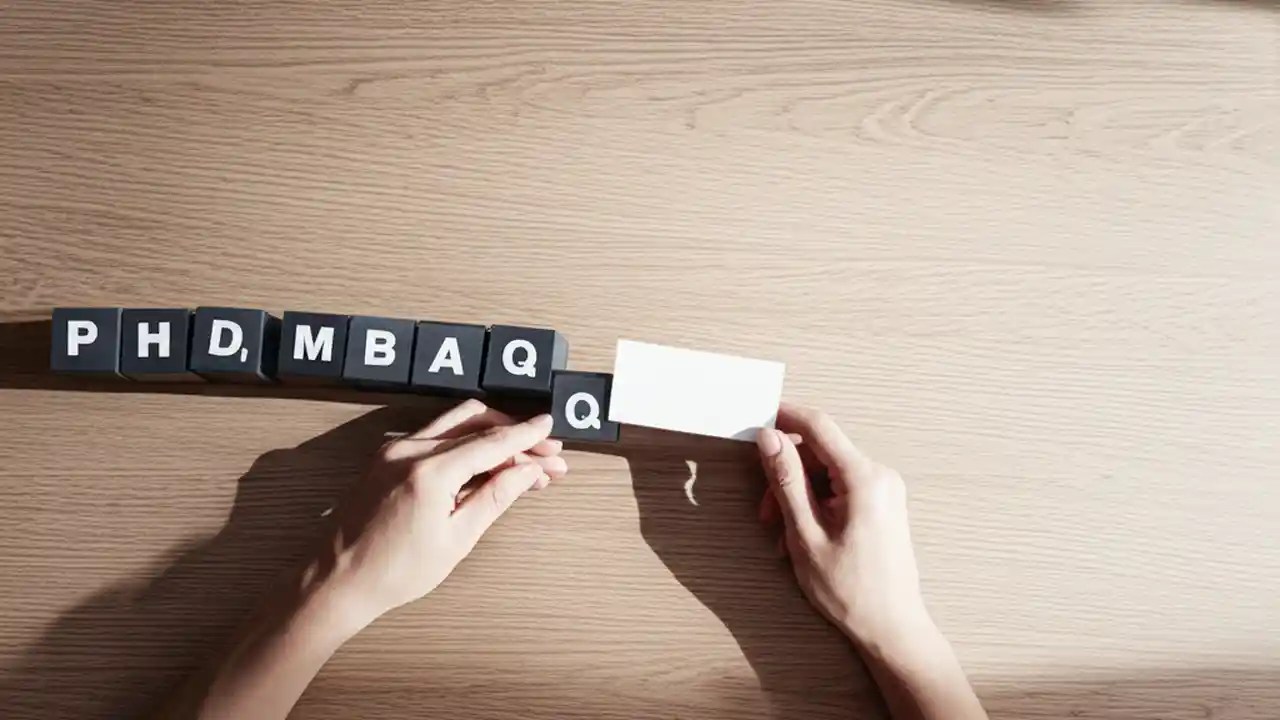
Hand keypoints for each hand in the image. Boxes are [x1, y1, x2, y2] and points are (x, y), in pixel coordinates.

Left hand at [308, 400, 567, 629]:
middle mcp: (410, 450)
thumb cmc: (395, 571)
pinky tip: (485, 461)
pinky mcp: (387, 456)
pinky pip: (436, 435)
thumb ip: (495, 497)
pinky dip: (466, 441)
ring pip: (456, 423)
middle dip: (515, 437)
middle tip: (546, 456)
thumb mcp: (456, 539)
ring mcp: (395, 449)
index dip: (527, 436)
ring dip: (492, 435)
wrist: (339, 580)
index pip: (492, 443)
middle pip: (477, 425)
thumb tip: (527, 471)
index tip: (551, 429)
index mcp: (430, 472)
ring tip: (522, 457)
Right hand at [757, 403, 929, 646]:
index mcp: (864, 479)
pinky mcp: (882, 503)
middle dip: (786, 475)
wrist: (892, 628)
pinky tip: (801, 536)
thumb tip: (769, 438)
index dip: (784, 418)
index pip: (819, 427)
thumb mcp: (805, 534)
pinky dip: (816, 505)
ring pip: (827, 473)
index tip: (756, 419)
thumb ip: (787, 481)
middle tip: (765, 512)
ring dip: (798, 496)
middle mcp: (880, 476)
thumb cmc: (851, 590)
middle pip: (820, 453)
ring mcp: (884, 490)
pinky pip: (841, 488)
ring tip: (783, 535)